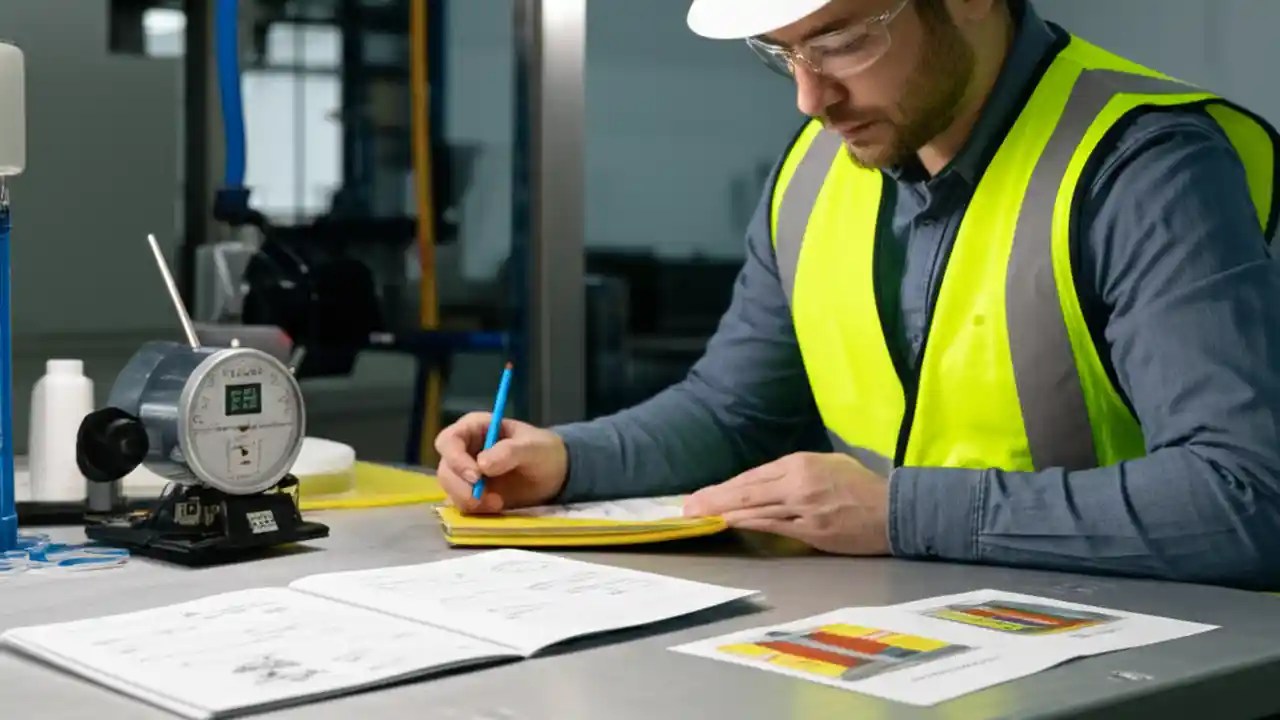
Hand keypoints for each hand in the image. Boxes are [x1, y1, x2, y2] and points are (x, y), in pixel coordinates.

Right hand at [434, 412, 568, 513]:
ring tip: (498, 503)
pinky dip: (475, 510)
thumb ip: (509, 451)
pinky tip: (497, 507)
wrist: (554, 474)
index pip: (449, 441)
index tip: (476, 476)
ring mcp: (465, 473)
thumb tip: (482, 465)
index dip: (456, 459)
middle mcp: (464, 450)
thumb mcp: (532, 447)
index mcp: (474, 428)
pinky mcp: (471, 493)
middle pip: (445, 469)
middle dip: (461, 487)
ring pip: (450, 490)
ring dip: (469, 500)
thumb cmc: (542, 451)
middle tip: (483, 498)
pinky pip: (461, 504)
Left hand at [683, 452, 889, 554]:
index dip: (725, 486)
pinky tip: (728, 526)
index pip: (753, 475)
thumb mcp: (827, 464)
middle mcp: (797, 482)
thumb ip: (795, 471)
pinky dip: (747, 525)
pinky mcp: (810, 531)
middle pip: (746, 490)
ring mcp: (802, 507)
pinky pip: (772, 527)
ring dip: (722, 514)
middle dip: (713, 499)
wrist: (894, 511)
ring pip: (753, 509)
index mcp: (800, 462)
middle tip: (686, 507)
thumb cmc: (861, 486)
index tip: (703, 494)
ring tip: (698, 517)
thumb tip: (765, 483)